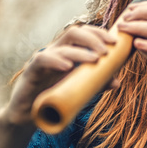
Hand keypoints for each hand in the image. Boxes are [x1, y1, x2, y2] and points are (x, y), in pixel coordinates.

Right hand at [2, 25, 118, 125]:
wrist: (29, 115)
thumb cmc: (54, 98)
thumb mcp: (79, 91)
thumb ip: (95, 84)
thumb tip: (117, 82)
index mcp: (68, 51)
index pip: (84, 33)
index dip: (100, 34)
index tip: (115, 42)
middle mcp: (56, 51)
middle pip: (74, 32)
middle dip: (92, 38)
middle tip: (106, 50)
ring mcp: (43, 59)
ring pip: (61, 46)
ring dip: (79, 51)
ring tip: (94, 59)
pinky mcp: (31, 70)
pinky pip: (42, 60)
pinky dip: (56, 60)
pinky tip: (68, 66)